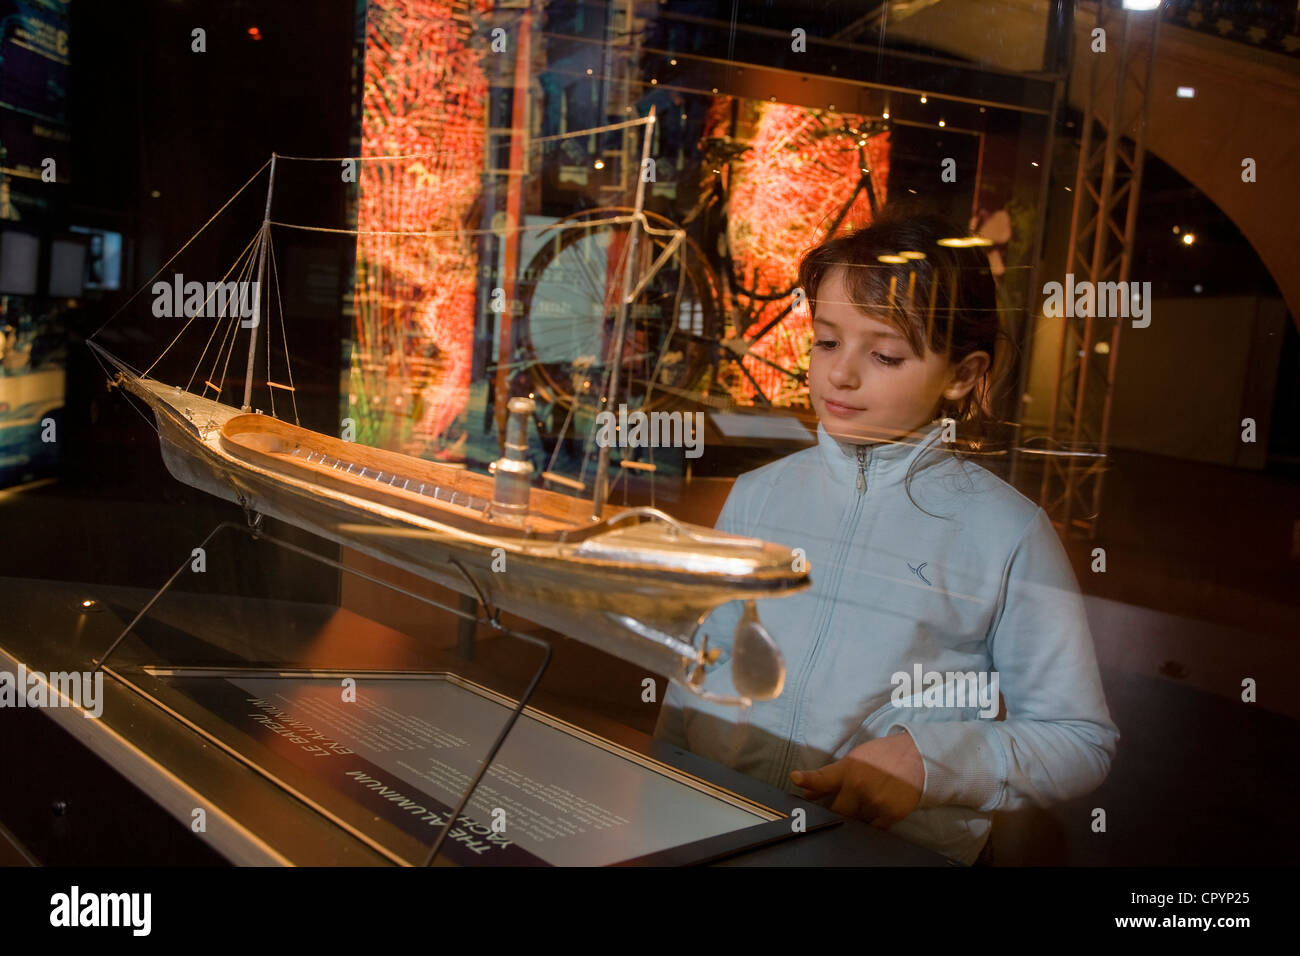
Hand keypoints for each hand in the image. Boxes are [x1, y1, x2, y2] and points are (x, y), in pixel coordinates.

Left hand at [790, 731, 924, 827]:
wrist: (918, 756)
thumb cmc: (883, 756)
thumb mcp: (854, 760)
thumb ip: (829, 778)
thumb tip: (806, 792)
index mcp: (848, 769)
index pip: (822, 778)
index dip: (806, 779)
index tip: (794, 779)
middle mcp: (859, 785)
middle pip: (837, 811)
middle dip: (836, 813)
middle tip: (841, 811)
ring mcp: (875, 801)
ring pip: (855, 822)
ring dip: (856, 819)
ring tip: (866, 806)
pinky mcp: (891, 813)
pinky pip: (873, 829)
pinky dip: (871, 825)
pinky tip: (875, 814)